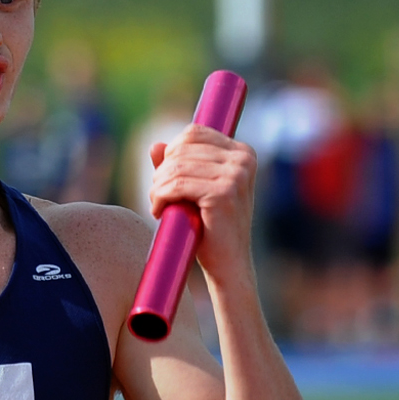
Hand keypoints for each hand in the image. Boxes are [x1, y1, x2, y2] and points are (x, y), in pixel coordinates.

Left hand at [148, 125, 257, 287]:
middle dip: (162, 172)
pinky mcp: (223, 194)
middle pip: (182, 148)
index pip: (193, 133)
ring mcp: (236, 176)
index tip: (166, 178)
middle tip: (158, 196)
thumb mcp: (195, 191)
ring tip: (157, 205)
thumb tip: (155, 145)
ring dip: (157, 187)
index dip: (171, 153)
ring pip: (175, 167)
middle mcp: (243, 159)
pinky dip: (159, 197)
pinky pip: (176, 185)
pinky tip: (159, 212)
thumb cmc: (211, 229)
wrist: (229, 266)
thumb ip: (178, 166)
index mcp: (243, 153)